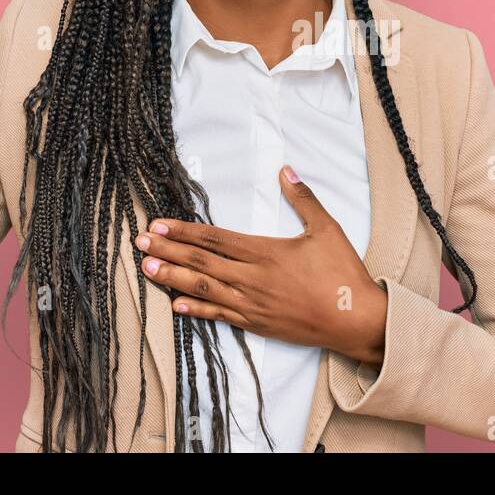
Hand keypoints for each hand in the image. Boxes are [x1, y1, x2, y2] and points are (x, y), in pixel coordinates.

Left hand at [134, 165, 387, 369]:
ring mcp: (252, 305)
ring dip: (172, 279)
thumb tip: (285, 170)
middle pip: (201, 263)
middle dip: (167, 252)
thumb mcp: (327, 229)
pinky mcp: (257, 324)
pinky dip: (196, 310)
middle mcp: (252, 279)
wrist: (355, 320)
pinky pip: (219, 316)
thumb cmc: (343, 274)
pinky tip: (176, 305)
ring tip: (147, 270)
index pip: (215, 239)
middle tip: (139, 243)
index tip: (158, 225)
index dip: (184, 232)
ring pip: (203, 290)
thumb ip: (303, 199)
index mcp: (266, 252)